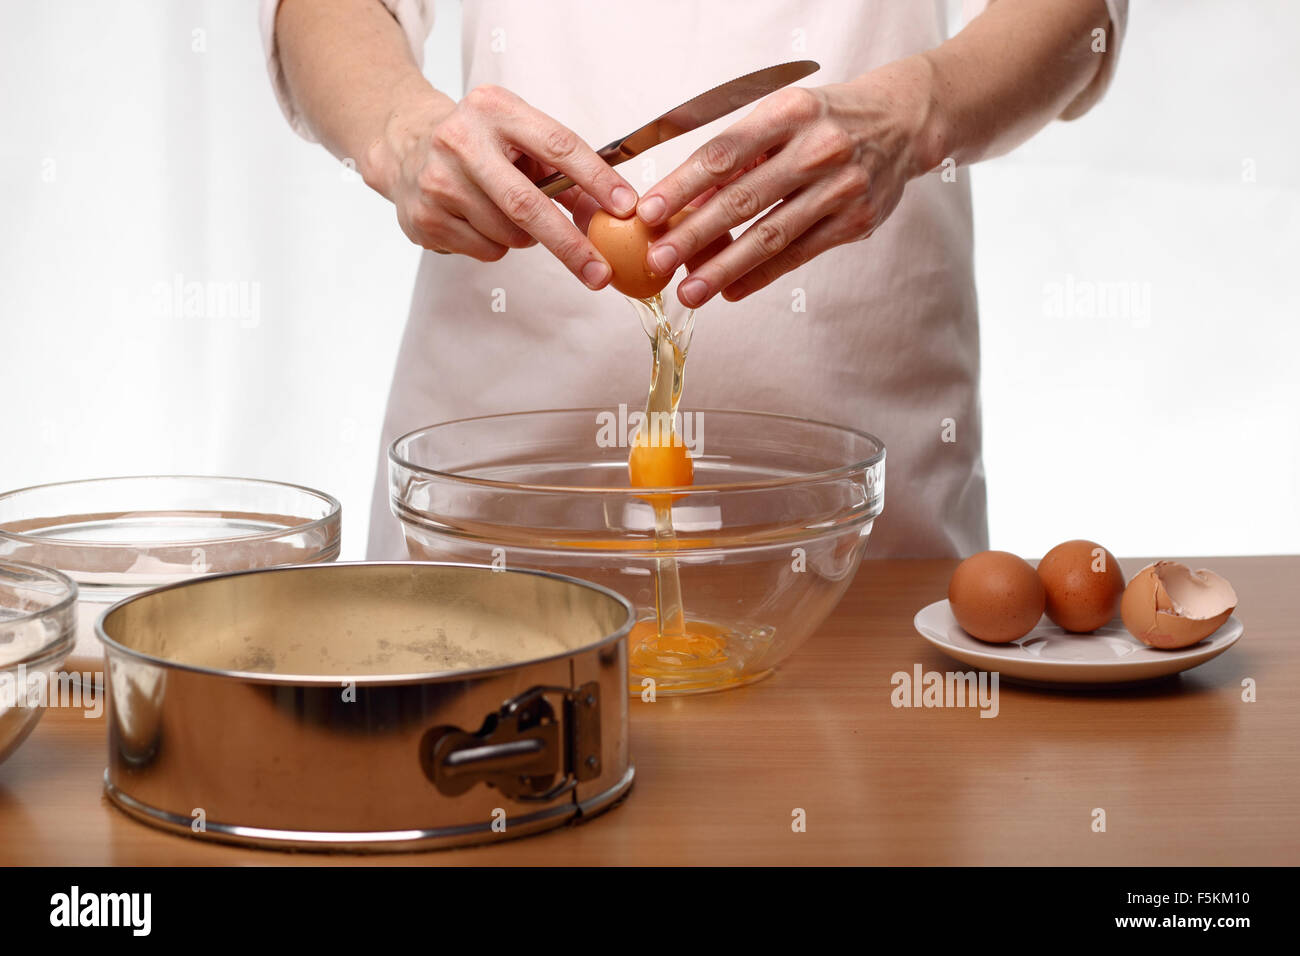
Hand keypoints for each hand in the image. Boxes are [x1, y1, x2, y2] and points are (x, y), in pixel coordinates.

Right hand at [373, 84, 638, 287]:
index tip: (626, 207)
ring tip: (510, 214)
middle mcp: (462, 140)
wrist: (404, 145)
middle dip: (570, 244)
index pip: (558, 145)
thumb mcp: (518, 138)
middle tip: (599, 272)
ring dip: (527, 238)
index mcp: (496, 109)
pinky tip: (480, 220)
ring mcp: (438, 181)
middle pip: (528, 205)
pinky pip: (487, 250)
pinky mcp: (425, 217)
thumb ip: (564, 172)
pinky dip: (498, 246)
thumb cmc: (479, 143)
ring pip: (509, 235)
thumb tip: (614, 215)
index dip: (596, 179)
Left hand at [635, 57, 940, 306]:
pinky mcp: (854, 221)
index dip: (681, 186)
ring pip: (770, 236)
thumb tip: (686, 202)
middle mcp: (817, 148)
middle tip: (658, 261)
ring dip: (724, 268)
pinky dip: (760, 276)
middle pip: (742, 199)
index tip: (647, 213)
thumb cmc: (826, 120)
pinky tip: (730, 291)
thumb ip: (738, 155)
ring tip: (690, 291)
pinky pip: (798, 255)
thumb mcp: (782, 116)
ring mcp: (840, 187)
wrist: (902, 123)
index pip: (723, 154)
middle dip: (693, 235)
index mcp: (789, 113)